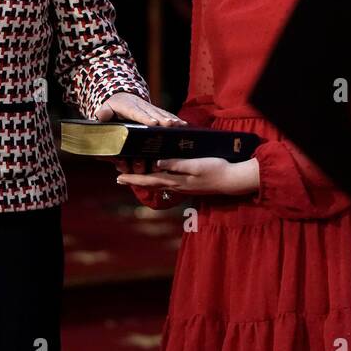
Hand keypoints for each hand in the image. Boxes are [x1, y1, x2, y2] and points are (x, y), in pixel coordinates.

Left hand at [95, 92, 182, 126]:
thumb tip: (101, 115)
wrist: (121, 94)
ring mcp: (150, 108)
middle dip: (163, 119)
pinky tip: (183, 125)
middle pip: (153, 113)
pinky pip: (166, 115)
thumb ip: (103, 112)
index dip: (145, 118)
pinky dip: (175, 119)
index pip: (137, 113)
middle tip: (171, 125)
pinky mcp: (156, 111)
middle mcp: (142, 106)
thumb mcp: (106, 107)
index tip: (153, 123)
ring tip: (180, 125)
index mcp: (128, 106)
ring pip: (162, 114)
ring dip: (171, 119)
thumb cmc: (112, 106)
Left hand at [117, 156, 258, 196]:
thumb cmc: (215, 169)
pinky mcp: (189, 185)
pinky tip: (158, 177)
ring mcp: (183, 187)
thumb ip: (176, 164)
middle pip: (150, 184)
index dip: (133, 179)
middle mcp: (176, 186)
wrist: (232, 180)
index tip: (118, 177)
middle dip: (135, 180)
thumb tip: (156, 163)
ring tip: (134, 176)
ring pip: (158, 185)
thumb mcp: (195, 164)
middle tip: (119, 178)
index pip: (149, 180)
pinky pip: (167, 184)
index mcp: (175, 180)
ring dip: (145, 181)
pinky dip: (157, 181)